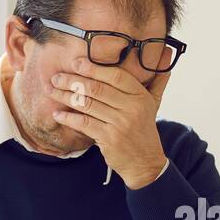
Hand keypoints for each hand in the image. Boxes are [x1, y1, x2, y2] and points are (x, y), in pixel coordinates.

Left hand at [48, 56, 171, 188]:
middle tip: (56, 77)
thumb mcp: (154, 104)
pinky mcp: (108, 138)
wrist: (145, 163)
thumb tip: (167, 56)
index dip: (94, 68)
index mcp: (141, 96)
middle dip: (73, 81)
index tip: (76, 62)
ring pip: (88, 104)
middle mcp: (132, 108)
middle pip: (98, 89)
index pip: (116, 76)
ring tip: (52, 91)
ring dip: (66, 97)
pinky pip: (84, 123)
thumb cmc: (144, 130)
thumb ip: (158, 81)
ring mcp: (120, 124)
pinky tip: (57, 113)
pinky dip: (68, 118)